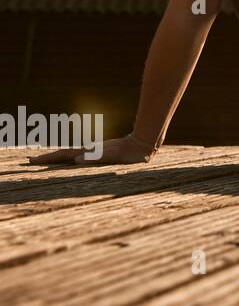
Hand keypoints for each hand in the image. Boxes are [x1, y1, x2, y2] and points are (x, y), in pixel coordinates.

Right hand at [27, 135, 155, 165]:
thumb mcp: (112, 156)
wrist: (142, 144)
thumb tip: (76, 159)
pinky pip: (79, 156)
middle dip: (47, 158)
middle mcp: (88, 151)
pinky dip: (68, 158)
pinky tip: (68, 161)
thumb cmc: (129, 153)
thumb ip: (96, 157)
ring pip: (71, 155)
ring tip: (43, 160)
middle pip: (64, 154)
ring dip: (56, 158)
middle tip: (30, 160)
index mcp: (88, 152)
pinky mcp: (100, 154)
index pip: (63, 155)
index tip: (32, 160)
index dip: (48, 159)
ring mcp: (93, 152)